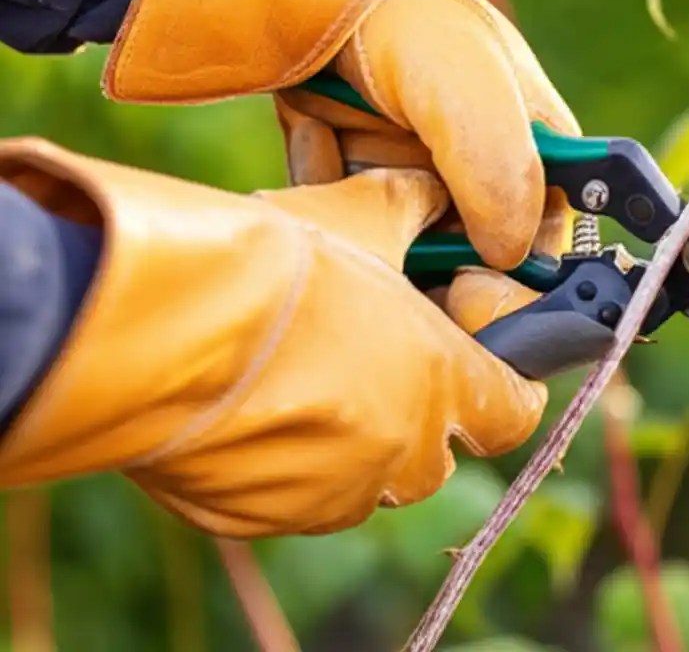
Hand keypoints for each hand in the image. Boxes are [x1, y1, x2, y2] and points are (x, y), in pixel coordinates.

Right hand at [0, 138, 550, 537]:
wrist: (149, 324)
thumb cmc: (270, 265)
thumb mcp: (358, 215)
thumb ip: (412, 210)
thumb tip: (431, 194)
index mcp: (446, 386)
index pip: (516, 412)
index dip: (504, 384)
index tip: (485, 363)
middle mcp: (404, 457)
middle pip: (439, 450)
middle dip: (418, 409)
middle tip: (370, 354)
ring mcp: (332, 497)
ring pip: (366, 478)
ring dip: (351, 439)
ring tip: (297, 375)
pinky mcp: (261, 518)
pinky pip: (294, 496)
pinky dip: (284, 462)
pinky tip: (245, 406)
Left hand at [103, 0, 580, 269]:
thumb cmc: (410, 25)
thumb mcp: (474, 95)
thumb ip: (505, 175)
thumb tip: (508, 257)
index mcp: (534, 148)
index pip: (542, 237)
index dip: (513, 270)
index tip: (470, 279)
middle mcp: (475, 168)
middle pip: (466, 255)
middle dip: (421, 243)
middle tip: (391, 218)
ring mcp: (414, 172)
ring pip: (399, 243)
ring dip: (364, 210)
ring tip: (339, 137)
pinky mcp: (357, 171)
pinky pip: (345, 218)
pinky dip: (325, 185)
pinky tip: (315, 130)